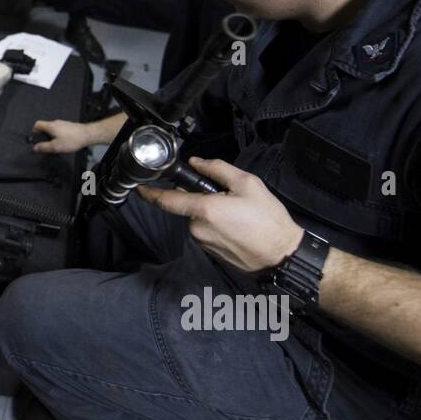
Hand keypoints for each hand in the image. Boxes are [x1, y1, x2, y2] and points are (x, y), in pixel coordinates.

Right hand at [31, 118, 93, 153]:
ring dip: (51, 135)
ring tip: (55, 143)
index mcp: (50, 126)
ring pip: (53, 128)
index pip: (37, 124)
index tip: (35, 137)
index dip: (34, 131)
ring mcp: (63, 123)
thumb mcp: (55, 147)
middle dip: (43, 135)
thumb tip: (36, 147)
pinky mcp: (69, 126)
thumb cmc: (73, 139)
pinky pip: (60, 129)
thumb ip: (44, 147)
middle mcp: (56, 122)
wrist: (87, 135)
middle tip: (45, 143)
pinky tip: (63, 142)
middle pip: (45, 126)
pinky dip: (59, 135)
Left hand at [137, 157, 303, 274]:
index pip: (167, 200)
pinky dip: (216, 224)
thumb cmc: (267, 219)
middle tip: (228, 196)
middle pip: (187, 206)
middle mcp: (197, 228)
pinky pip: (206, 231)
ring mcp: (203, 243)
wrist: (281, 256)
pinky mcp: (210, 253)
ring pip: (198, 218)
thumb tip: (196, 163)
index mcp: (204, 210)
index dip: (150, 193)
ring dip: (210, 211)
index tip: (139, 187)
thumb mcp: (247, 184)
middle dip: (201, 197)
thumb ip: (218, 170)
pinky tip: (237, 226)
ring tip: (238, 213)